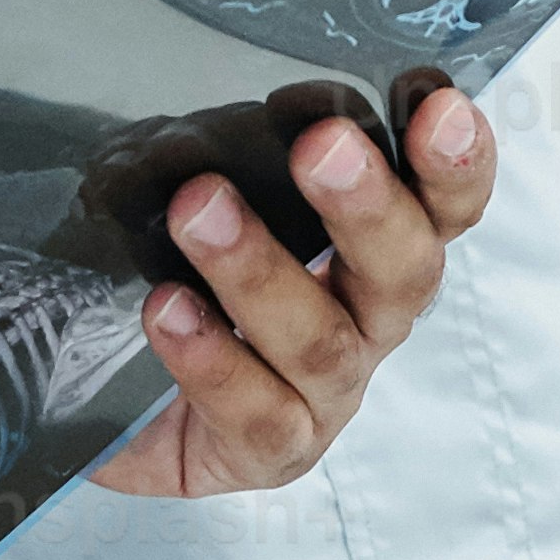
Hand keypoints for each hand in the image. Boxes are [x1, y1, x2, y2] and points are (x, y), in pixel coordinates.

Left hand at [85, 80, 498, 497]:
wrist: (107, 400)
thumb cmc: (170, 280)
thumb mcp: (198, 199)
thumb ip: (226, 158)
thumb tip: (209, 117)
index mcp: (370, 255)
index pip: (439, 210)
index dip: (453, 165)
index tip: (439, 107)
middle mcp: (364, 326)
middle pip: (404, 275)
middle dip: (369, 207)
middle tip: (321, 147)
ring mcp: (324, 399)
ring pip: (321, 342)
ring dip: (260, 269)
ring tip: (198, 210)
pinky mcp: (270, 452)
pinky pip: (255, 411)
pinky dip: (210, 356)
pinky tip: (168, 310)